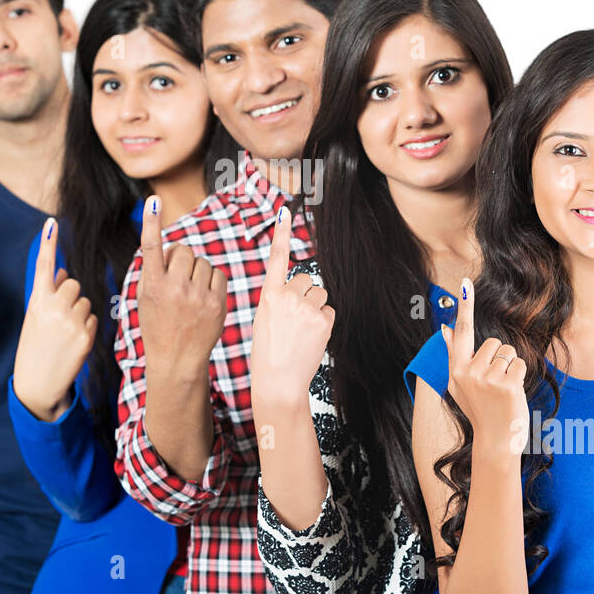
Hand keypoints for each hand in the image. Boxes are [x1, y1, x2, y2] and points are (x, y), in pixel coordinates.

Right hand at [13, 217, 98, 421]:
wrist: (38, 383)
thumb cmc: (34, 347)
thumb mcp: (35, 318)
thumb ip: (48, 294)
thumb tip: (61, 271)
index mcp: (37, 302)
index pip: (43, 267)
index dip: (47, 244)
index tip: (51, 222)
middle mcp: (54, 308)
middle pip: (73, 283)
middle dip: (70, 295)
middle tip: (60, 316)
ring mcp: (71, 322)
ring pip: (86, 301)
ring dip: (79, 312)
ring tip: (65, 332)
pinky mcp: (86, 336)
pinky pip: (94, 318)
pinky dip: (87, 327)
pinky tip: (74, 342)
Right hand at [136, 194, 226, 379]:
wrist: (177, 359)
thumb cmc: (158, 325)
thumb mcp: (146, 298)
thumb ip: (154, 271)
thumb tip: (169, 246)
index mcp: (152, 286)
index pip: (151, 248)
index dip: (151, 222)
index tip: (153, 201)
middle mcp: (174, 289)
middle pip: (184, 251)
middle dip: (182, 259)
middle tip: (177, 277)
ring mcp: (197, 296)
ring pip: (203, 262)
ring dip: (197, 271)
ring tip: (190, 292)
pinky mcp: (217, 303)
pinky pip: (218, 274)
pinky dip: (212, 281)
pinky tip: (204, 297)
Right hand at [249, 204, 332, 411]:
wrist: (278, 381)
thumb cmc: (268, 352)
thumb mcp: (264, 319)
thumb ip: (278, 299)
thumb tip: (300, 288)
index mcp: (268, 295)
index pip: (275, 258)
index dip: (281, 233)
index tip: (285, 212)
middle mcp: (287, 297)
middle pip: (307, 280)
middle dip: (305, 295)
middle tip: (294, 320)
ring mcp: (306, 308)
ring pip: (321, 294)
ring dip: (316, 308)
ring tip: (302, 331)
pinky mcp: (323, 320)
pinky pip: (330, 310)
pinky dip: (324, 322)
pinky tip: (312, 337)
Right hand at [443, 277, 528, 467]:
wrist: (495, 439)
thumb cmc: (479, 410)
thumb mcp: (460, 384)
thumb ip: (454, 355)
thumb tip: (445, 329)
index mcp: (456, 369)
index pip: (461, 332)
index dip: (463, 307)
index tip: (464, 284)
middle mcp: (469, 371)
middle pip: (493, 343)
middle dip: (499, 358)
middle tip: (494, 383)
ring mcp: (487, 378)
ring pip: (508, 353)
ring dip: (510, 368)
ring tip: (502, 390)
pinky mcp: (506, 384)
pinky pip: (519, 364)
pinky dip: (519, 376)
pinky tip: (512, 394)